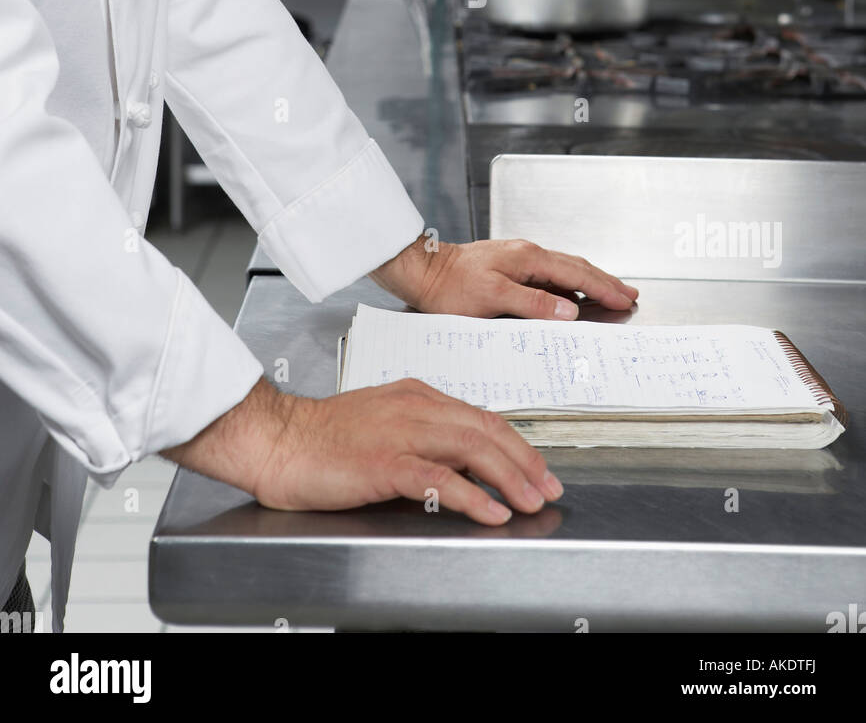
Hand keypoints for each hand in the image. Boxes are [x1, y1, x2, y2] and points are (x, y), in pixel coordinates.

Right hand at [253, 378, 562, 524]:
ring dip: (510, 477)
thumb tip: (460, 464)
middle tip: (549, 488)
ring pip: (473, 447)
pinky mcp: (384, 462)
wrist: (275, 439)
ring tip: (532, 502)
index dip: (515, 443)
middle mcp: (415, 407)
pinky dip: (473, 495)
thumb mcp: (380, 423)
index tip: (538, 468)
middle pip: (487, 429)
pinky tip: (491, 511)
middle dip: (525, 460)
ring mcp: (401, 432)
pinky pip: (440, 477)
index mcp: (416, 396)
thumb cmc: (320, 438)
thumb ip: (419, 435)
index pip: (480, 416)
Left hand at [372, 235, 638, 320]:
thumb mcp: (492, 298)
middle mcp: (527, 254)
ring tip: (607, 293)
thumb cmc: (450, 286)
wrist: (423, 271)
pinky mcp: (509, 267)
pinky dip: (568, 284)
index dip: (603, 287)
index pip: (576, 274)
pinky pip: (549, 275)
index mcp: (528, 259)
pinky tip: (569, 296)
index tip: (625, 297)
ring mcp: (518, 259)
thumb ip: (533, 303)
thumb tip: (569, 309)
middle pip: (576, 267)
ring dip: (588, 281)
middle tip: (628, 293)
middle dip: (604, 281)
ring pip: (564, 269)